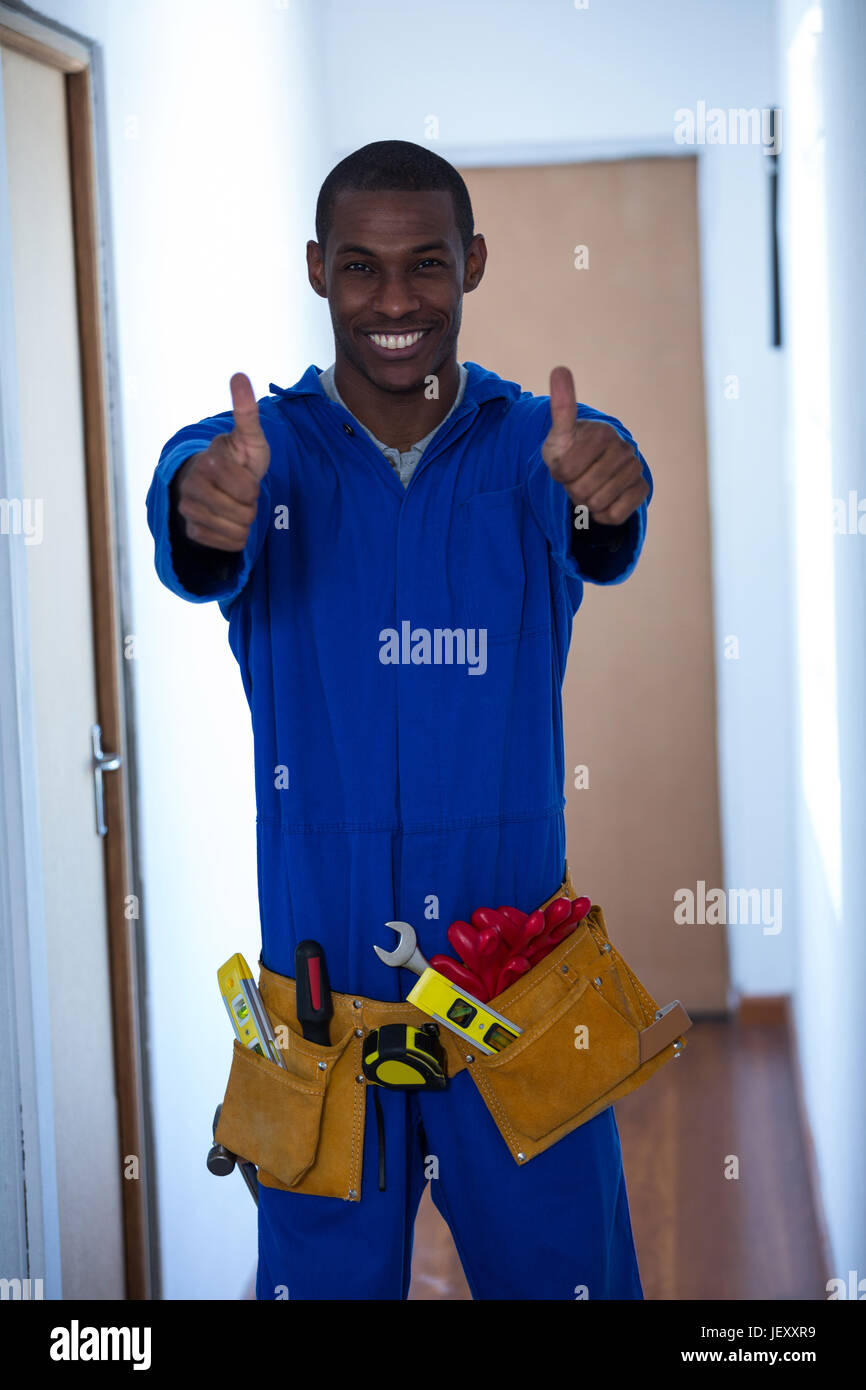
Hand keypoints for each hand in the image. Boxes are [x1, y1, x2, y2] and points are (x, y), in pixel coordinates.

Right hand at [174, 373, 270, 550]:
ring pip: (236, 531)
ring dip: (244, 522)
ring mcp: (188, 509)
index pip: (249, 490)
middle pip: (243, 513)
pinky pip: (226, 545)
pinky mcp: (190, 530)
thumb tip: (239, 376)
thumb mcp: (249, 436)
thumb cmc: (238, 458)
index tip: (245, 474)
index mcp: (208, 461)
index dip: (255, 486)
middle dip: (250, 505)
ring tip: (235, 504)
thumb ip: (246, 411)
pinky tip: (228, 521)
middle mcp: (192, 486)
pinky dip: (234, 537)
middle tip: (241, 492)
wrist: (217, 482)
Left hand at [541, 366, 647, 525]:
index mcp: (602, 433)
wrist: (592, 467)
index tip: (564, 465)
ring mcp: (635, 468)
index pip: (566, 471)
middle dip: (572, 490)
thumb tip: (560, 369)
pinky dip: (603, 515)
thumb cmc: (570, 450)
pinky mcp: (642, 489)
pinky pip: (615, 515)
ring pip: (597, 504)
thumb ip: (561, 406)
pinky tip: (602, 501)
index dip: (558, 475)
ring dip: (586, 503)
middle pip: (582, 490)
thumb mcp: (559, 433)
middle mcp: (624, 448)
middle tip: (576, 478)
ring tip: (589, 487)